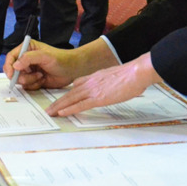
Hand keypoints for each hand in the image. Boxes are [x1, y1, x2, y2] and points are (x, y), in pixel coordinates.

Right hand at [4, 39, 83, 90]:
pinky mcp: (33, 80)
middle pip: (13, 71)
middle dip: (22, 76)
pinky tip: (43, 80)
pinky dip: (34, 85)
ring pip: (20, 80)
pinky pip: (27, 86)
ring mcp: (29, 70)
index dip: (8, 66)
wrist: (72, 70)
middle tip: (34, 75)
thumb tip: (15, 65)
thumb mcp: (45, 56)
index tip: (11, 74)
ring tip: (41, 76)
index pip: (11, 57)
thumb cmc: (62, 59)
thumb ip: (29, 58)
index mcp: (27, 49)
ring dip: (30, 80)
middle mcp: (26, 60)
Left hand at [44, 53, 162, 116]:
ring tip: (50, 112)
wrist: (136, 72)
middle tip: (49, 108)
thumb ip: (108, 81)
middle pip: (70, 93)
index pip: (77, 84)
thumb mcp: (116, 76)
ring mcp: (94, 90)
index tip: (61, 98)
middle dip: (59, 101)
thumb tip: (111, 86)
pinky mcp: (98, 98)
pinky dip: (70, 109)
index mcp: (96, 77)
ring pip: (71, 99)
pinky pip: (80, 105)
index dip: (68, 93)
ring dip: (59, 106)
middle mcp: (91, 82)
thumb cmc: (132, 75)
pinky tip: (62, 113)